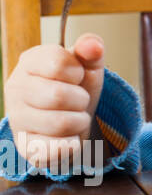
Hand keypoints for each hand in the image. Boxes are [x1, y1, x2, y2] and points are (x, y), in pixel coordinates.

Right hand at [2, 33, 105, 169]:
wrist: (70, 121)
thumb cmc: (75, 87)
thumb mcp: (88, 66)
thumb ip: (92, 50)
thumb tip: (93, 45)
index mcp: (29, 62)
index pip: (58, 62)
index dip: (78, 72)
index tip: (76, 77)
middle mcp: (16, 88)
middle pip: (59, 95)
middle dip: (80, 100)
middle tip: (77, 100)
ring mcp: (17, 118)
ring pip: (61, 123)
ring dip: (79, 121)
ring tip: (73, 117)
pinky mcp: (24, 146)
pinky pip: (57, 148)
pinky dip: (72, 143)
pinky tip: (67, 136)